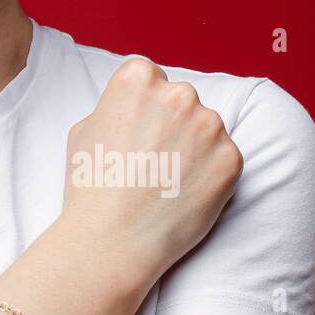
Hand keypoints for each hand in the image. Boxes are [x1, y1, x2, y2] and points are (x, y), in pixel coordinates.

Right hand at [62, 57, 243, 278]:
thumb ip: (113, 108)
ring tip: (168, 180)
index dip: (144, 106)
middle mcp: (178, 94)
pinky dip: (210, 173)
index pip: (151, 77)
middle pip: (182, 100)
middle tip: (154, 158)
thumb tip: (133, 112)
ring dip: (195, 147)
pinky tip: (185, 193)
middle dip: (173, 123)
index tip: (139, 129)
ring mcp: (209, 126)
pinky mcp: (230, 159)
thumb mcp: (83, 130)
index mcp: (138, 79)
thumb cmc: (90, 186)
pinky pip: (224, 158)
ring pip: (207, 128)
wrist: (113, 238)